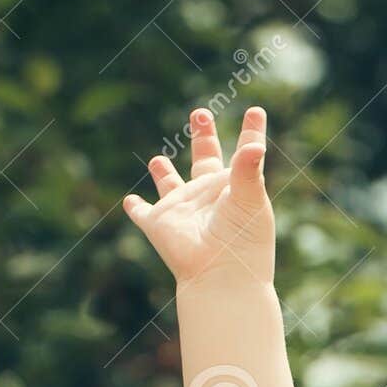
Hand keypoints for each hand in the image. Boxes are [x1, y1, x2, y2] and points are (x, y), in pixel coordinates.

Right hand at [122, 106, 273, 289]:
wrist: (221, 275)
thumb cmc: (243, 240)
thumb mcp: (251, 200)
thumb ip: (249, 169)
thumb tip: (254, 145)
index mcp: (235, 187)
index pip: (244, 153)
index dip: (251, 132)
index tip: (256, 111)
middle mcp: (209, 196)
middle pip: (204, 159)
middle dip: (202, 137)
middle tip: (200, 114)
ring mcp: (183, 209)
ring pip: (171, 185)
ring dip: (163, 174)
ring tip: (158, 159)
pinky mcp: (159, 223)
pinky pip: (142, 213)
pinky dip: (135, 207)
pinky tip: (130, 201)